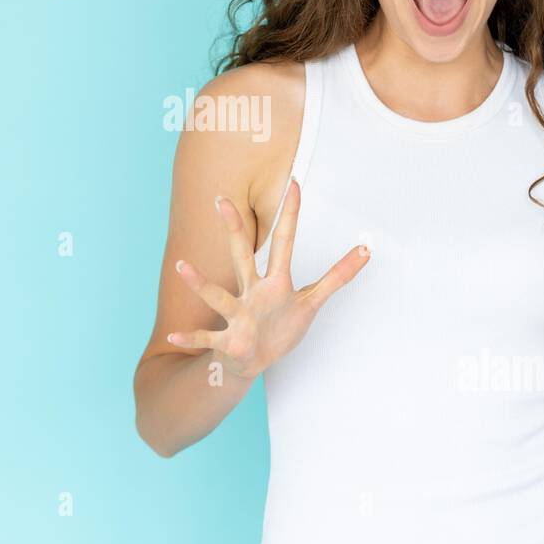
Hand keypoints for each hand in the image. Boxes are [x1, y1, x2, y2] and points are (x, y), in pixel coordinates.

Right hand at [167, 177, 370, 379]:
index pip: (284, 240)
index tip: (293, 182)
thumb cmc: (279, 326)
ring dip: (200, 283)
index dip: (291, 214)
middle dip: (234, 229)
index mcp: (276, 281)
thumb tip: (368, 250)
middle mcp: (253, 292)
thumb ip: (339, 276)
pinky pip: (208, 338)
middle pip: (243, 255)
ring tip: (180, 266)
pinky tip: (175, 336)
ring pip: (220, 295)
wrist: (251, 361)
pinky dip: (191, 338)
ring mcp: (239, 315)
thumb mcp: (313, 301)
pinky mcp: (230, 341)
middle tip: (221, 200)